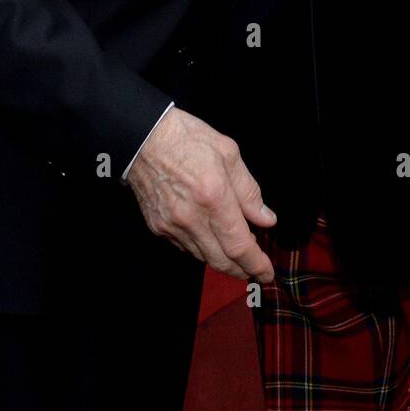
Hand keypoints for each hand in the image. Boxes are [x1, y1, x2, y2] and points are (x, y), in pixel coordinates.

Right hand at [126, 108, 275, 281]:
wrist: (143, 138)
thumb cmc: (186, 138)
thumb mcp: (228, 153)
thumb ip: (248, 190)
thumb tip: (265, 218)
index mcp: (214, 196)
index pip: (239, 245)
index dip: (256, 264)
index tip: (267, 272)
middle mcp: (192, 217)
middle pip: (222, 260)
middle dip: (243, 270)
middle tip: (256, 268)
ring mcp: (172, 225)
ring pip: (204, 257)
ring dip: (223, 261)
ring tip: (236, 253)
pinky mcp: (159, 227)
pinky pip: (186, 248)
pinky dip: (203, 249)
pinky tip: (211, 238)